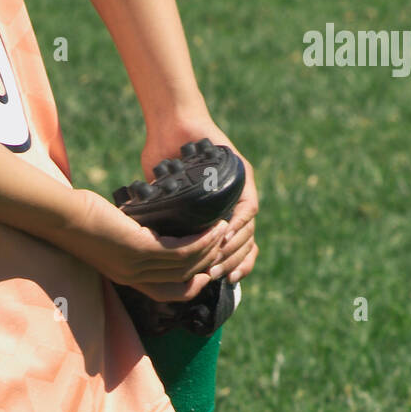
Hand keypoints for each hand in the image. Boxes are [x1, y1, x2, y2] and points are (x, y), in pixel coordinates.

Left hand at [59, 187, 228, 303]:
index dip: (191, 285)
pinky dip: (200, 241)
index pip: (168, 293)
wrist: (61, 216)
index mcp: (129, 277)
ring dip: (209, 249)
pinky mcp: (140, 249)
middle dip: (207, 265)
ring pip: (186, 266)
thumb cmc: (81, 219)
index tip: (206, 268)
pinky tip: (211, 227)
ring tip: (223, 230)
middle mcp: (135, 277)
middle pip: (182, 282)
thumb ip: (130, 238)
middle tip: (223, 244)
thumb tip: (146, 227)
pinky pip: (180, 251)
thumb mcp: (111, 235)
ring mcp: (138, 265)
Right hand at [141, 110, 258, 283]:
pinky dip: (238, 224)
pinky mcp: (243, 174)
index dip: (235, 269)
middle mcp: (235, 204)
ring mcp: (241, 189)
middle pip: (246, 245)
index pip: (240, 251)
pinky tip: (223, 236)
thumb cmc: (162, 164)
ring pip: (249, 229)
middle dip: (231, 264)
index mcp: (221, 216)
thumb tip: (161, 260)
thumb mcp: (166, 206)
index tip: (222, 282)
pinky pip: (248, 206)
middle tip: (212, 276)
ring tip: (215, 259)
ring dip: (233, 248)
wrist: (169, 129)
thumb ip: (170, 229)